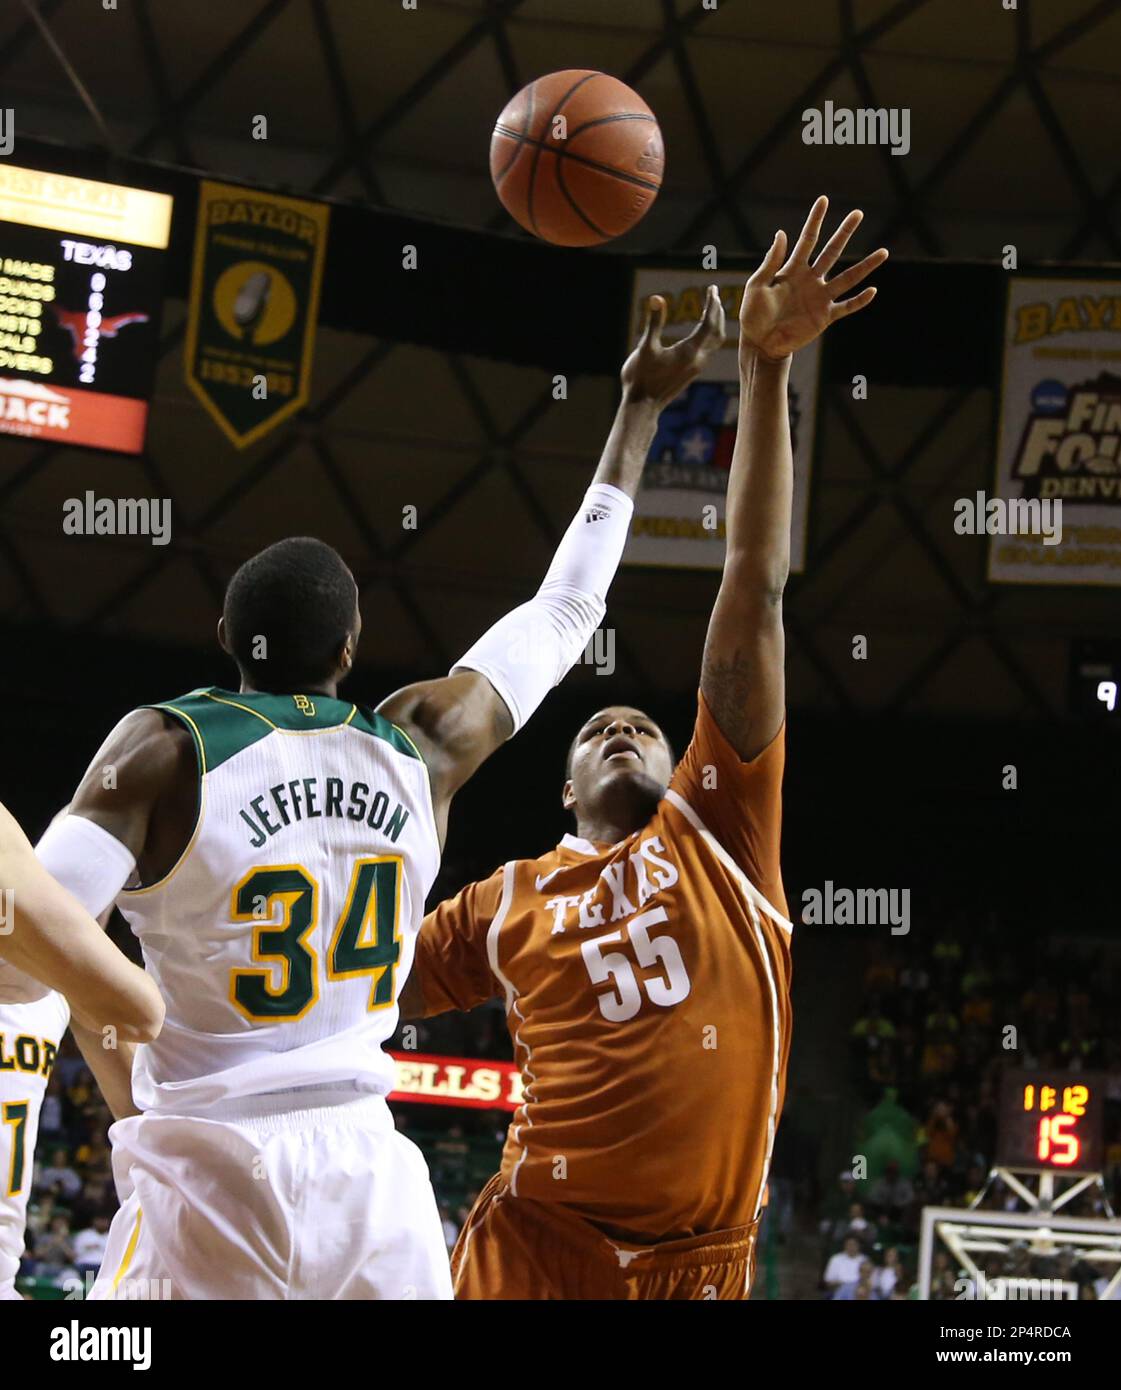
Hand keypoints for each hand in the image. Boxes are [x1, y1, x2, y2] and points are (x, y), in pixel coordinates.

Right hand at [621, 284, 724, 406]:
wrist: (643, 406)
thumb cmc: (641, 377)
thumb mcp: (645, 348)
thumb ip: (653, 323)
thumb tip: (656, 298)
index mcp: (689, 352)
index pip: (709, 323)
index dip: (712, 304)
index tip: (712, 289)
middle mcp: (698, 359)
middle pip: (717, 331)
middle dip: (717, 312)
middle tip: (714, 295)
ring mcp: (697, 367)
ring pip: (715, 342)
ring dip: (716, 324)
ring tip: (712, 309)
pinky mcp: (692, 372)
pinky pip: (708, 350)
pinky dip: (710, 335)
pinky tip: (702, 331)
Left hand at [739, 196, 887, 362]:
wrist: (760, 343)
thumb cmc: (754, 314)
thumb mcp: (757, 285)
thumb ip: (771, 261)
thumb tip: (782, 233)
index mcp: (793, 270)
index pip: (807, 240)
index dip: (815, 221)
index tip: (824, 200)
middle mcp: (810, 280)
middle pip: (832, 252)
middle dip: (844, 233)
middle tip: (858, 214)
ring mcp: (819, 298)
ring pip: (847, 278)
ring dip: (865, 266)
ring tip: (884, 252)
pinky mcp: (824, 317)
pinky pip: (846, 307)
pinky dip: (859, 300)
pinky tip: (873, 291)